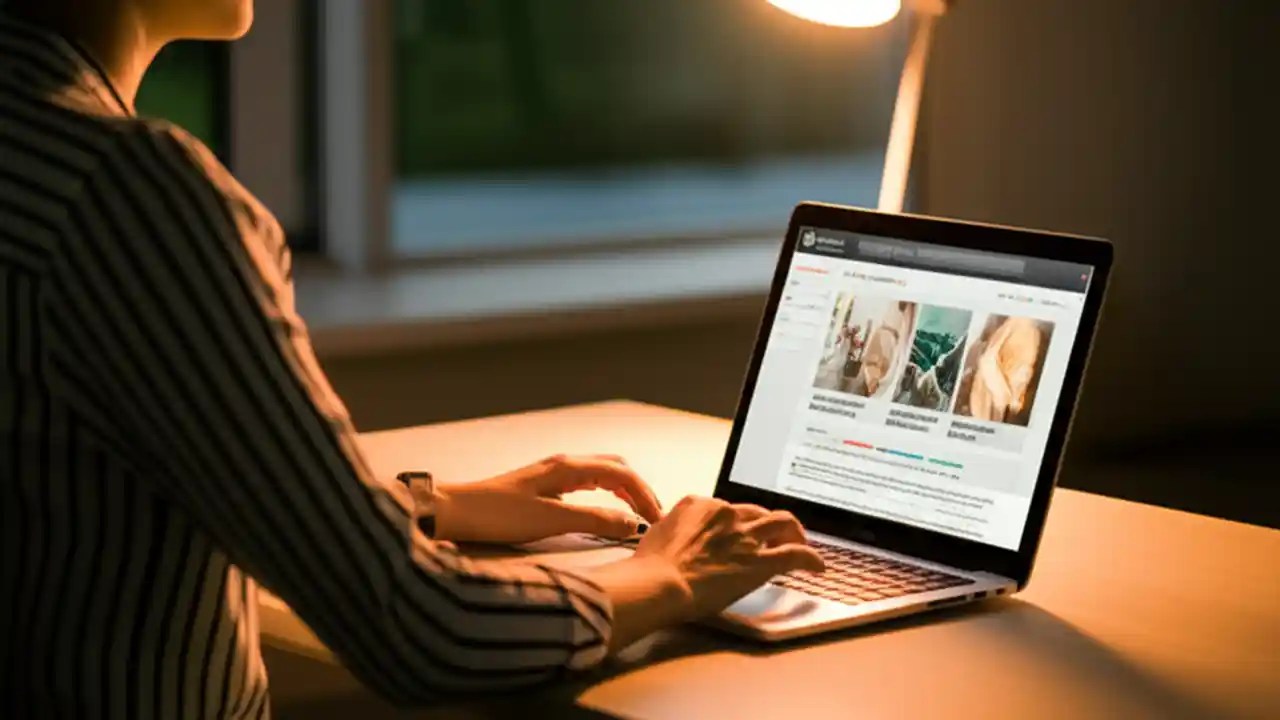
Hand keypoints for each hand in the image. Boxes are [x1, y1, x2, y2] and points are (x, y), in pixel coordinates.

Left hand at [431, 454, 662, 544]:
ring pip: (601, 474)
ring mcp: (553, 473)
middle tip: (651, 516)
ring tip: (634, 516)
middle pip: (615, 467)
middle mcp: (564, 464)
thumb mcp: (551, 521)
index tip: (657, 518)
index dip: (644, 494)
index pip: (621, 472)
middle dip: (637, 489)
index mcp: (568, 467)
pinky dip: (604, 495)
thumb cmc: (499, 515)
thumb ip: (594, 520)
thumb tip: (631, 523)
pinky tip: (604, 511)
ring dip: (622, 492)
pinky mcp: (543, 486)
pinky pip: (586, 483)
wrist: (456, 511)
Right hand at [633, 496, 824, 619]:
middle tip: (771, 536)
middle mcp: (727, 514)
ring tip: (799, 541)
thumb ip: (676, 529)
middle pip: (756, 512)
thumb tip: (679, 536)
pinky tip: (817, 565)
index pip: (726, 509)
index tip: (736, 532)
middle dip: (765, 523)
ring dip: (794, 531)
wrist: (662, 582)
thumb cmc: (652, 566)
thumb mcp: (659, 533)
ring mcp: (746, 536)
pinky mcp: (761, 561)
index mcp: (701, 505)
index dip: (735, 522)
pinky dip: (810, 558)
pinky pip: (795, 554)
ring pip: (783, 523)